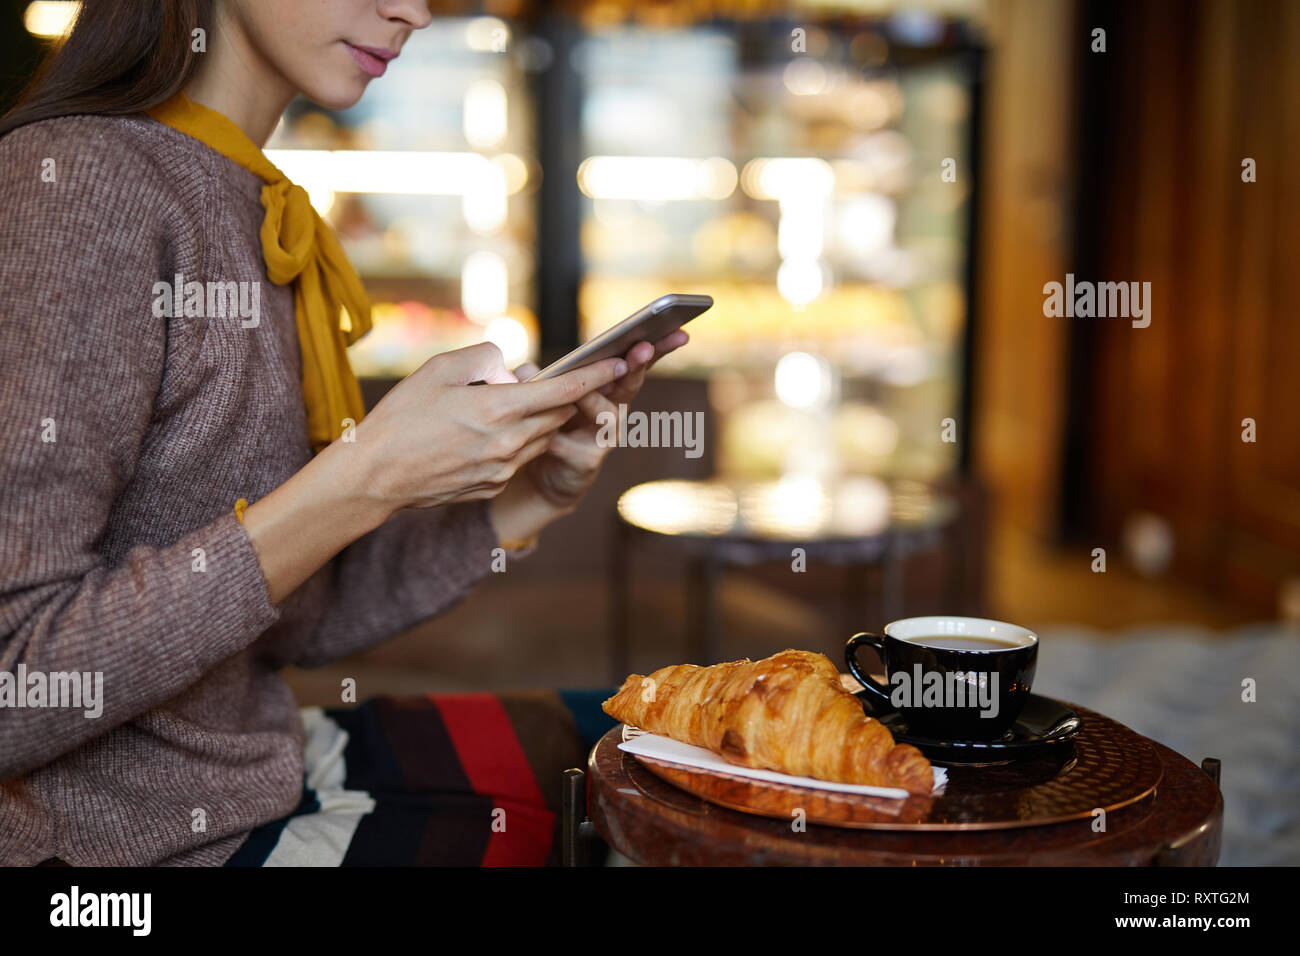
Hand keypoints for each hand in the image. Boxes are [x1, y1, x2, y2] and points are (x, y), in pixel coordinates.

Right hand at [350, 341, 626, 517]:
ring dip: (537, 419)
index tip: (620, 363)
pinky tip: (482, 434)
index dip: (597, 376)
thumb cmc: (401, 417)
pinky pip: (518, 457)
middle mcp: (509, 442)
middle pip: (557, 414)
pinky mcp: (492, 485)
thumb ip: (484, 358)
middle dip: (561, 396)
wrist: (375, 476)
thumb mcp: (439, 369)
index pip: (564, 390)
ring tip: (506, 405)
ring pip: (541, 437)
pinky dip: (514, 441)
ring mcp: (502, 468)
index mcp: (499, 408)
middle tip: (544, 380)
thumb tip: (510, 365)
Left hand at [515, 329, 689, 510]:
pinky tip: (547, 440)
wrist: (542, 478)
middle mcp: (614, 409)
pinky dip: (559, 440)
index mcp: (608, 387)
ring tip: (581, 393)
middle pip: (631, 383)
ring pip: (606, 414)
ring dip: (595, 401)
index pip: (634, 361)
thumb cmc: (548, 427)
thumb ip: (538, 379)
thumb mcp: (543, 396)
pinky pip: (573, 445)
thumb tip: (528, 370)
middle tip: (643, 348)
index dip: (656, 345)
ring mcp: (605, 436)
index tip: (676, 330)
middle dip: (637, 364)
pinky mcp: (588, 461)